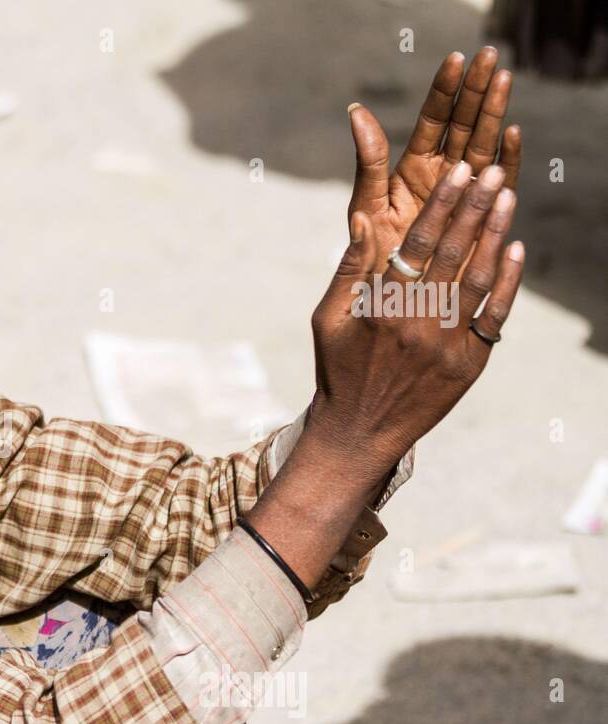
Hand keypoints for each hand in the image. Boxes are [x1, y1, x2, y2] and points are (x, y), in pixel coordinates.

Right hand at [245, 160, 523, 588]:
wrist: (359, 433)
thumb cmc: (339, 372)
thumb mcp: (327, 320)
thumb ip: (348, 270)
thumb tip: (361, 219)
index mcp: (381, 308)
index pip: (418, 244)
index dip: (442, 204)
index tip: (460, 171)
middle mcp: (417, 323)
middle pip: (453, 253)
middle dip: (475, 206)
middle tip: (492, 170)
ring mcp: (446, 345)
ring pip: (478, 278)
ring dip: (495, 234)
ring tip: (507, 196)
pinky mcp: (468, 364)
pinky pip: (495, 316)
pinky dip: (508, 282)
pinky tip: (516, 249)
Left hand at [347, 48, 521, 265]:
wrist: (386, 306)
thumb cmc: (370, 257)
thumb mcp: (367, 204)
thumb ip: (368, 160)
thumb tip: (356, 111)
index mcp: (412, 170)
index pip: (432, 121)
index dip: (444, 90)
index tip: (456, 59)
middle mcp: (441, 176)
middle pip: (463, 126)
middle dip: (476, 91)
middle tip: (490, 57)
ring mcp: (464, 195)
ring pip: (483, 146)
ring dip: (495, 113)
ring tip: (503, 80)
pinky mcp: (483, 218)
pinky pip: (497, 185)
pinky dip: (505, 160)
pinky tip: (511, 133)